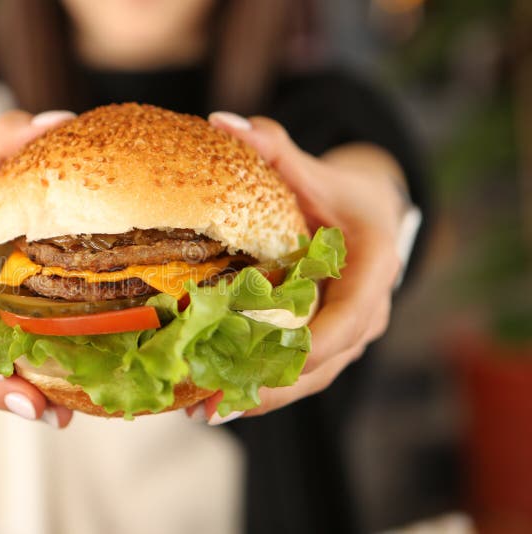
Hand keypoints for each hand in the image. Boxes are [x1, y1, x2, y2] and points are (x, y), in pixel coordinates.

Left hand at [188, 111, 406, 424]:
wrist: (367, 215)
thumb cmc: (339, 192)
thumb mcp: (313, 169)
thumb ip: (274, 147)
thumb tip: (221, 122)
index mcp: (372, 268)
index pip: (349, 318)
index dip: (310, 346)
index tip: (264, 364)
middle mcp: (367, 310)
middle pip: (323, 362)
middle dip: (269, 386)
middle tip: (213, 403)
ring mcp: (348, 333)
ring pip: (309, 377)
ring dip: (258, 397)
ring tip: (203, 411)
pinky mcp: (327, 342)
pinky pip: (298, 372)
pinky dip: (260, 386)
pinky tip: (215, 398)